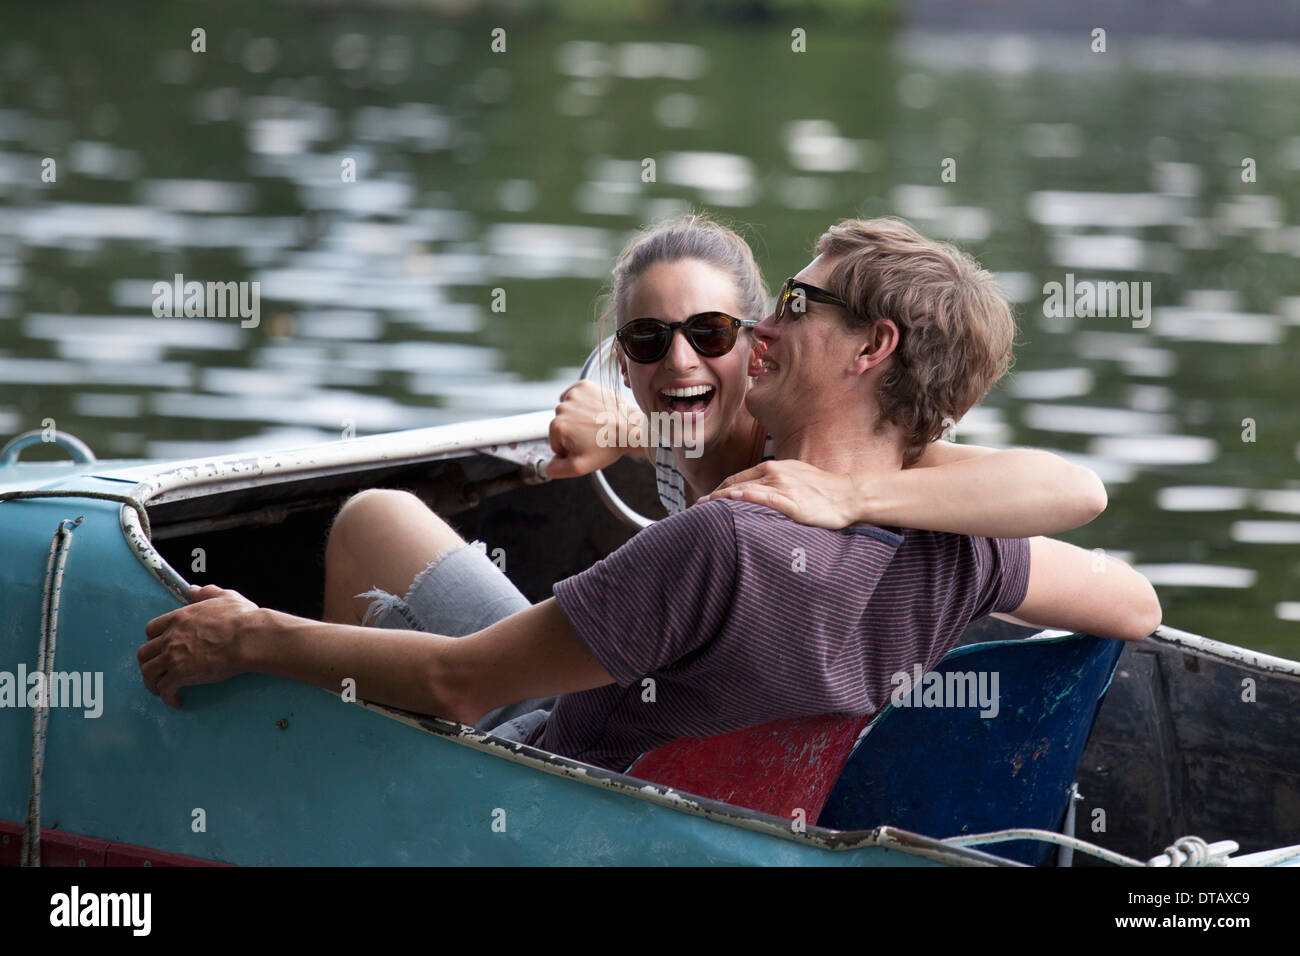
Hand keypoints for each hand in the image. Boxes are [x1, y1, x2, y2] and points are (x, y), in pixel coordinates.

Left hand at [139, 584, 261, 707]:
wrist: (249, 637)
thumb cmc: (242, 618)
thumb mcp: (225, 597)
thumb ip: (207, 592)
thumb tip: (193, 590)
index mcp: (179, 618)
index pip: (151, 629)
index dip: (153, 640)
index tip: (161, 648)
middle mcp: (171, 637)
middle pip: (144, 653)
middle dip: (148, 663)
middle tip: (157, 671)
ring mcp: (174, 656)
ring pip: (148, 673)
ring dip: (152, 683)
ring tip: (161, 690)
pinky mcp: (182, 674)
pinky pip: (165, 689)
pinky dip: (168, 697)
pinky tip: (176, 701)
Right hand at [545, 380, 642, 478]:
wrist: (631, 428)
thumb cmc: (607, 446)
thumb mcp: (579, 467)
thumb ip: (556, 469)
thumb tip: (544, 467)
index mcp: (557, 427)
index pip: (556, 442)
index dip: (570, 448)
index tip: (586, 445)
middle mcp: (562, 408)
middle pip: (561, 425)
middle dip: (573, 432)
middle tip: (593, 435)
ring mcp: (573, 394)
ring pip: (569, 410)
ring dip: (579, 417)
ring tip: (596, 424)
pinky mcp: (584, 385)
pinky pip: (576, 396)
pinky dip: (583, 403)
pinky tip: (594, 411)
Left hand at [696, 459, 863, 529]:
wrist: (849, 495)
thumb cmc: (824, 490)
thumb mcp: (795, 478)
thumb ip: (774, 484)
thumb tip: (755, 495)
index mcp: (774, 467)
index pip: (737, 479)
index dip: (718, 490)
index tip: (705, 501)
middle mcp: (774, 473)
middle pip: (735, 485)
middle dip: (713, 497)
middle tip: (695, 509)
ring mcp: (783, 486)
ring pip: (744, 491)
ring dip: (720, 501)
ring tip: (703, 511)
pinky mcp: (792, 501)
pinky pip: (764, 498)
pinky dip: (746, 498)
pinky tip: (731, 501)